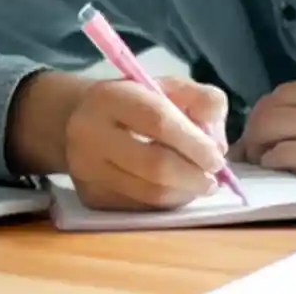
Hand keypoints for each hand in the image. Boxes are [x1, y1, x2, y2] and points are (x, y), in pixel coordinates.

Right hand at [65, 77, 228, 210]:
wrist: (78, 123)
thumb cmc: (134, 103)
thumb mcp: (169, 87)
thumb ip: (203, 101)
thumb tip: (217, 144)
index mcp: (111, 97)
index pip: (158, 121)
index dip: (194, 143)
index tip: (217, 158)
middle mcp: (90, 133)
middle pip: (154, 165)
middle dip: (193, 176)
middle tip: (213, 180)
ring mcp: (87, 169)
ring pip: (150, 194)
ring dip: (184, 193)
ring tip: (199, 185)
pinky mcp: (91, 197)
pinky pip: (140, 207)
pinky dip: (167, 202)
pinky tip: (175, 190)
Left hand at [230, 59, 295, 189]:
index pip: (286, 92)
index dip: (271, 114)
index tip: (267, 130)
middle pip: (267, 107)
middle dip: (254, 129)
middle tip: (251, 148)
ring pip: (265, 127)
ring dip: (256, 146)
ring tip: (257, 161)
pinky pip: (280, 154)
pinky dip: (271, 162)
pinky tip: (274, 169)